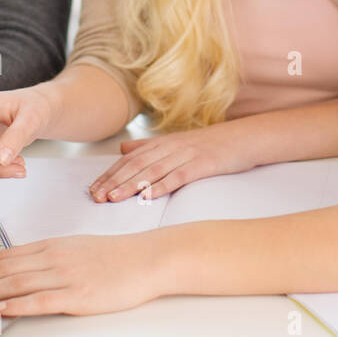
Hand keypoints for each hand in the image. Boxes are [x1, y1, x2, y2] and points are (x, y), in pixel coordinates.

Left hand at [0, 233, 168, 315]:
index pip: (7, 255)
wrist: (146, 259)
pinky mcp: (78, 295)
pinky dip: (19, 305)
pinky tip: (2, 309)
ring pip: (17, 284)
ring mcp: (66, 276)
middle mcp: (54, 258)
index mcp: (52, 245)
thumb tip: (22, 267)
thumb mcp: (76, 247)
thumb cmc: (115, 255)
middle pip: (6, 269)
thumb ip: (49, 256)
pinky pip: (42, 301)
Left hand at [88, 127, 251, 202]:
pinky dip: (162, 186)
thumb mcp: (176, 143)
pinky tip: (148, 196)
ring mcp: (187, 154)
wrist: (244, 138)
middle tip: (96, 198)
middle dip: (114, 181)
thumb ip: (148, 147)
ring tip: (113, 198)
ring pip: (153, 170)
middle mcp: (171, 146)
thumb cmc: (210, 144)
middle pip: (136, 164)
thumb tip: (122, 150)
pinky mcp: (203, 164)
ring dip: (131, 185)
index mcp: (162, 143)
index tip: (93, 190)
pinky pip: (179, 176)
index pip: (129, 159)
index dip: (110, 174)